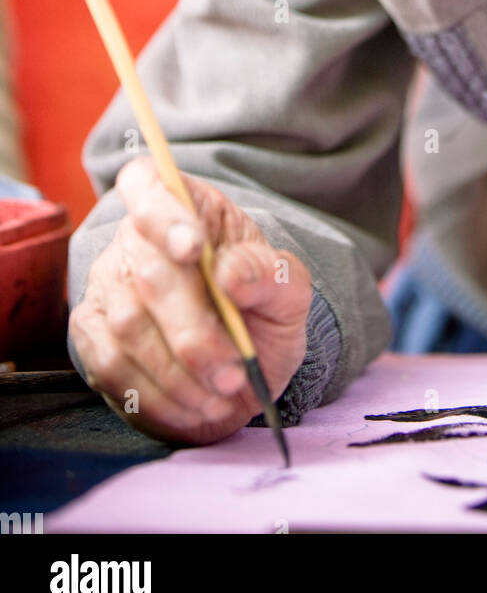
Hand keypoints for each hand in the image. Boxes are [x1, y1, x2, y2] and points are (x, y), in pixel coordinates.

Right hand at [69, 154, 312, 446]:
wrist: (242, 360)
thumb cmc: (261, 309)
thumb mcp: (288, 291)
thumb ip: (270, 276)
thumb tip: (231, 275)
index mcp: (186, 205)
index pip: (149, 185)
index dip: (163, 213)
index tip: (192, 248)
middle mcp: (135, 239)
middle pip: (147, 273)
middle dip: (192, 331)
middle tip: (231, 372)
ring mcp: (107, 285)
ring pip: (127, 326)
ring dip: (178, 371)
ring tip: (222, 394)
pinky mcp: (91, 335)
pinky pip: (111, 366)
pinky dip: (156, 394)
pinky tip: (193, 407)